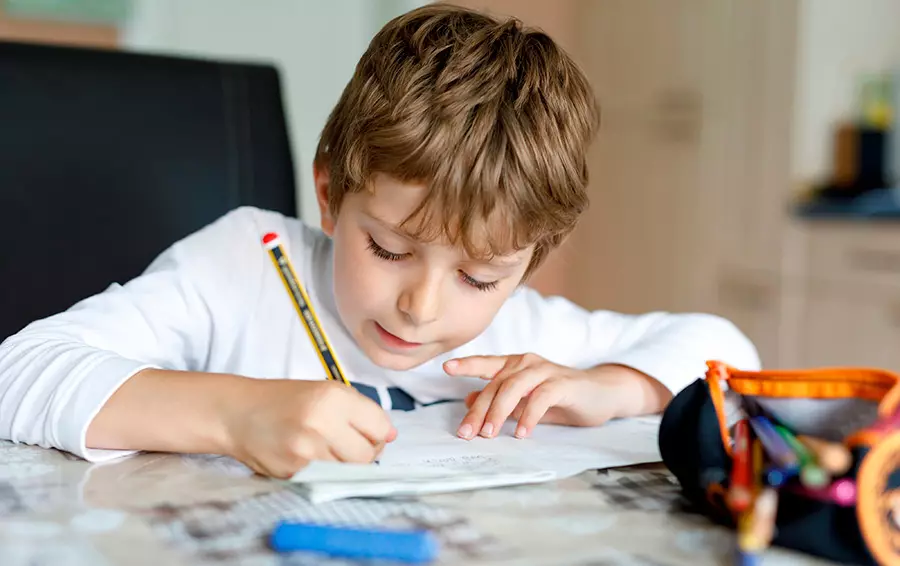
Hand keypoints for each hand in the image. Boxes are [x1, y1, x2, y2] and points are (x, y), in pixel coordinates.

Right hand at [222, 379, 395, 478]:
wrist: (237, 413)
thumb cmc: (284, 401)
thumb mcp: (325, 391)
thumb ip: (360, 411)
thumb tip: (390, 436)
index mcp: (333, 397)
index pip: (380, 427)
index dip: (377, 433)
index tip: (367, 433)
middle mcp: (322, 422)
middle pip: (368, 455)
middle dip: (363, 453)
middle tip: (345, 445)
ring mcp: (307, 451)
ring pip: (349, 471)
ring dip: (344, 466)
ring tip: (325, 451)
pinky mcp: (293, 472)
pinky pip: (326, 480)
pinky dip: (325, 474)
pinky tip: (310, 459)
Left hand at [444, 354, 666, 439]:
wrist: (601, 394)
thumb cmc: (561, 398)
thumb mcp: (526, 401)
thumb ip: (501, 400)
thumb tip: (469, 401)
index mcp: (516, 365)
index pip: (487, 364)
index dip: (467, 364)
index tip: (446, 367)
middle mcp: (527, 363)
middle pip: (496, 385)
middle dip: (479, 411)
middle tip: (467, 433)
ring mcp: (545, 370)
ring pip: (514, 388)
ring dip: (499, 412)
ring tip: (489, 434)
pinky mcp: (563, 383)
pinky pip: (540, 398)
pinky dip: (528, 416)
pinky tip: (521, 433)